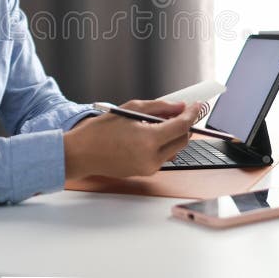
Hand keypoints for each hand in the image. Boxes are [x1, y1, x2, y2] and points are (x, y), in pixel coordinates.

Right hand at [63, 99, 201, 179]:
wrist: (81, 154)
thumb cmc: (100, 131)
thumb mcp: (130, 110)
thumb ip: (159, 107)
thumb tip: (179, 107)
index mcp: (149, 140)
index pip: (181, 126)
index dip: (191, 114)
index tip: (196, 106)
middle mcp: (152, 158)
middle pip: (183, 140)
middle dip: (184, 125)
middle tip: (179, 112)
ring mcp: (149, 168)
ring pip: (174, 149)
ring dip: (173, 135)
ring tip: (158, 122)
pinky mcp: (145, 173)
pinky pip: (161, 156)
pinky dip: (162, 144)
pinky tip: (149, 134)